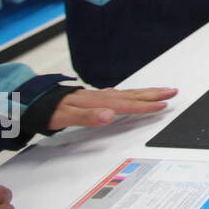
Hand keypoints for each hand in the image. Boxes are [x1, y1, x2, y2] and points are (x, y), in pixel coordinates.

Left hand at [48, 86, 177, 129]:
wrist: (36, 101)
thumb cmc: (50, 110)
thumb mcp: (66, 116)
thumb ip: (88, 117)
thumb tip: (109, 115)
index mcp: (99, 103)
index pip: (128, 105)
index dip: (146, 106)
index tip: (163, 105)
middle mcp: (102, 97)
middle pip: (133, 95)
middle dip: (154, 94)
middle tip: (173, 91)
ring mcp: (100, 96)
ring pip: (129, 94)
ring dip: (147, 93)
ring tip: (162, 91)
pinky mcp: (96, 97)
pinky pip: (121, 94)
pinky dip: (133, 94)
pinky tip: (132, 95)